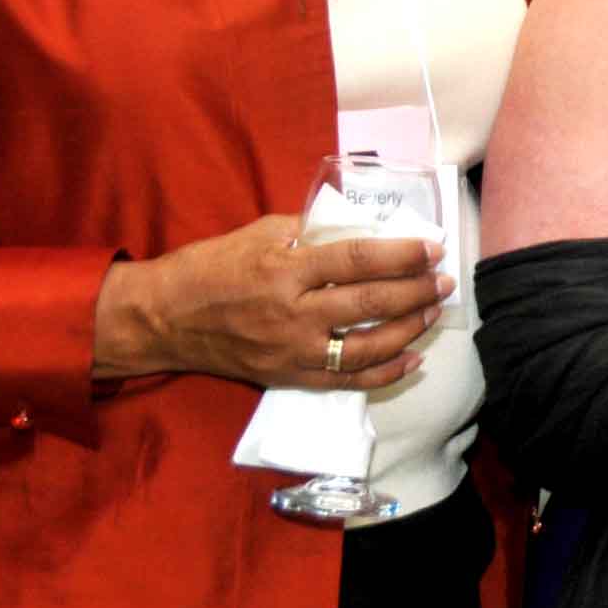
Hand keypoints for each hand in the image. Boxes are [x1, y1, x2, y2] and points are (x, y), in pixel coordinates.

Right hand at [93, 215, 449, 390]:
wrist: (163, 318)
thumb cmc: (211, 266)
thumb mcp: (261, 232)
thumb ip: (312, 230)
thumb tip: (363, 225)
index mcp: (286, 269)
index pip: (358, 260)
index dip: (402, 255)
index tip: (433, 248)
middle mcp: (292, 314)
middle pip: (369, 303)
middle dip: (415, 291)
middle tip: (444, 281)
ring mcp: (291, 352)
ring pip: (365, 348)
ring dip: (408, 330)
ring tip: (432, 313)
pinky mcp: (286, 378)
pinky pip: (345, 382)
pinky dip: (383, 373)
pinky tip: (411, 358)